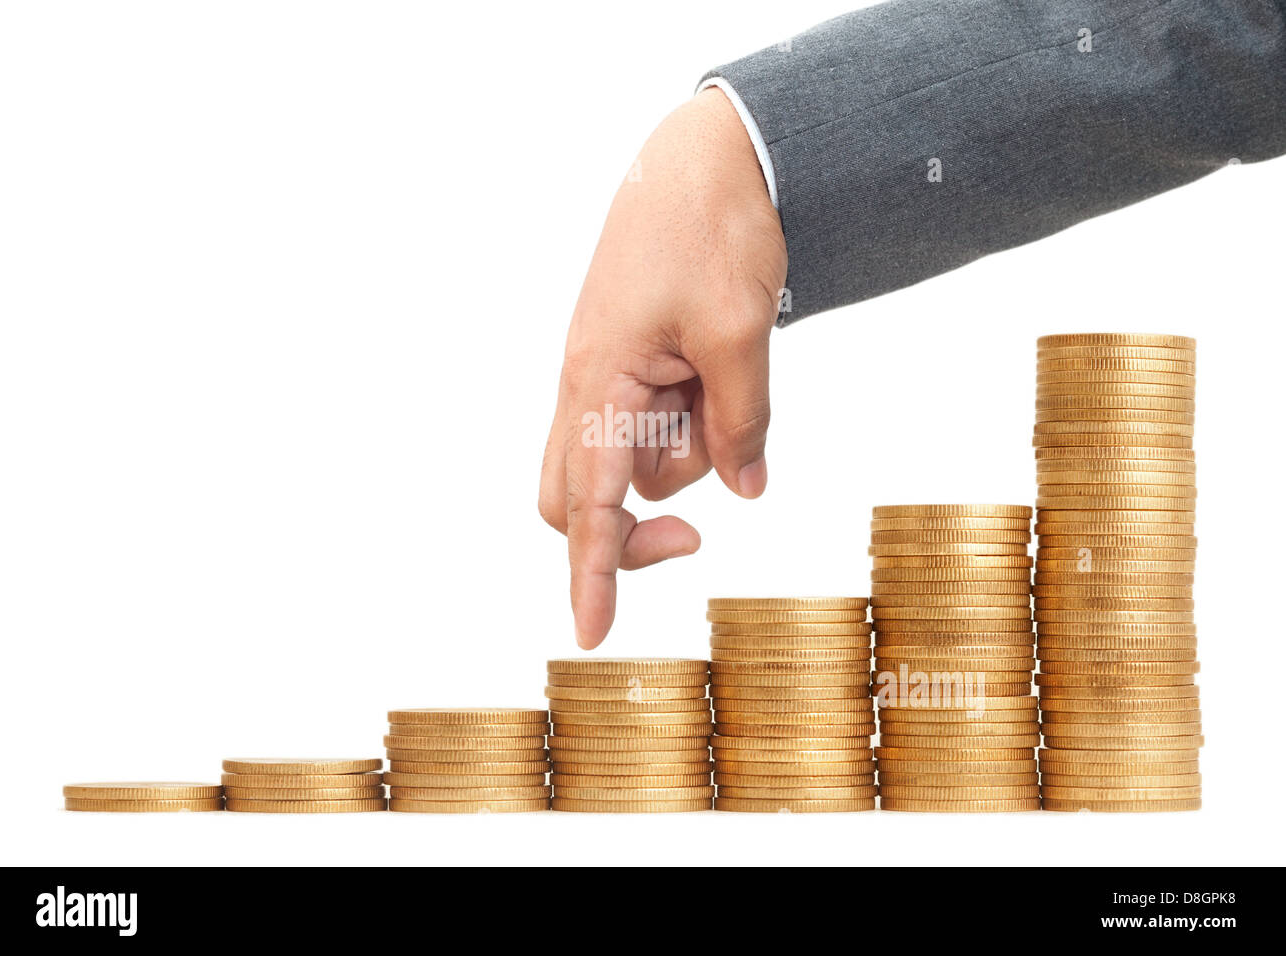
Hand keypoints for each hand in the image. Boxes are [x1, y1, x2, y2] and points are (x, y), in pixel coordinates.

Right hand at [539, 87, 786, 647]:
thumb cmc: (711, 231)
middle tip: (701, 531)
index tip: (592, 635)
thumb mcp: (740, 335)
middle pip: (585, 494)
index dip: (591, 573)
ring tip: (723, 374)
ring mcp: (607, 372)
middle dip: (637, 522)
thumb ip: (742, 423)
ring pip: (635, 460)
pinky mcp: (633, 361)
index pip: (587, 502)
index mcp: (598, 380)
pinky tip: (718, 367)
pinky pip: (656, 420)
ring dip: (686, 449)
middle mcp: (588, 384)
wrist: (708, 157)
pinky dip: (693, 418)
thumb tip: (748, 489)